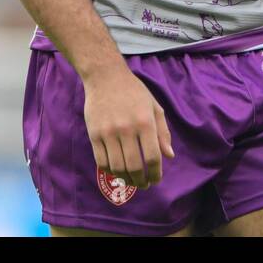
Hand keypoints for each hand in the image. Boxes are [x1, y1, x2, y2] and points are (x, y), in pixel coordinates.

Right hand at [82, 66, 174, 188]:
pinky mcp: (94, 134)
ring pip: (117, 167)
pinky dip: (110, 171)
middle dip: (141, 181)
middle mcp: (127, 129)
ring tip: (132, 181)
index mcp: (145, 122)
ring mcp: (108, 132)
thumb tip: (169, 156)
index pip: (152, 157)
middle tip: (144, 184)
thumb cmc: (134, 92)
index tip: (156, 179)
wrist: (105, 77)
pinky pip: (101, 161)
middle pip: (134, 166)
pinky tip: (117, 171)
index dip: (155, 173)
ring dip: (126, 179)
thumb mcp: (154, 107)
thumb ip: (163, 132)